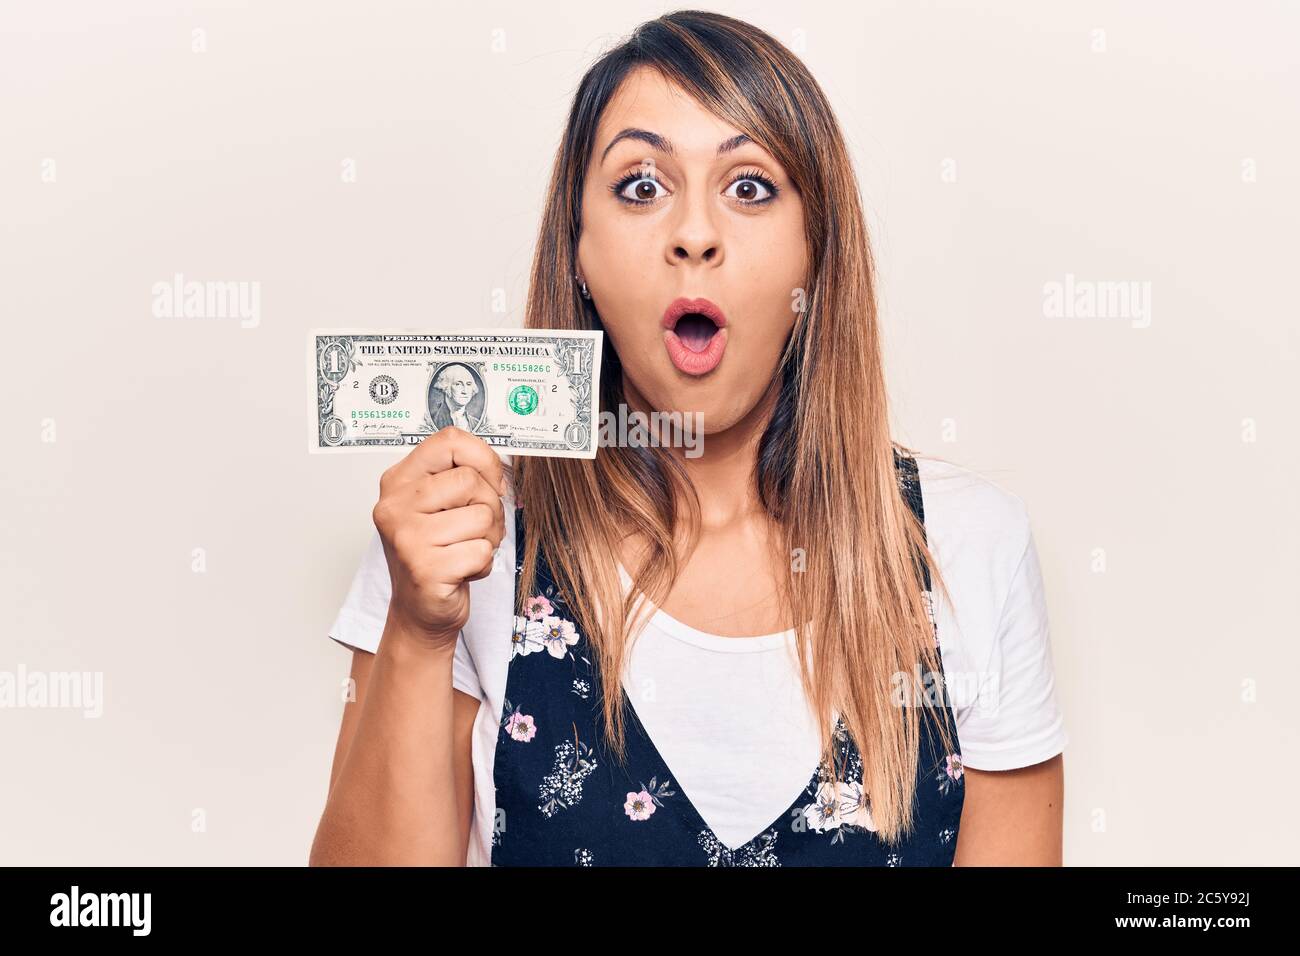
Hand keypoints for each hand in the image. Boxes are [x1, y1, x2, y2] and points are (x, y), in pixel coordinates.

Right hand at [371, 427, 506, 648]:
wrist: (420, 610)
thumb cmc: (437, 553)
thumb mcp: (440, 505)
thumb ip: (461, 477)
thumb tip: (502, 466)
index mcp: (399, 481)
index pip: (449, 441)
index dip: (483, 458)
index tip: (491, 480)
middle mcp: (395, 505)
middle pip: (471, 480)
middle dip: (489, 507)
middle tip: (473, 530)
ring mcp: (407, 537)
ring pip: (482, 516)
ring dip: (487, 539)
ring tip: (464, 551)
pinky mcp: (425, 568)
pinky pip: (481, 551)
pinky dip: (482, 564)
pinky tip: (461, 572)